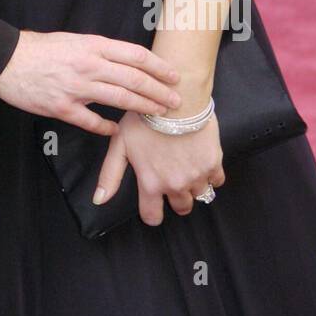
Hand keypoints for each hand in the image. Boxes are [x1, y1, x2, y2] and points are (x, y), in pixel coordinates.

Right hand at [0, 30, 181, 134]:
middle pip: (134, 79)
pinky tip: (118, 131)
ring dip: (143, 107)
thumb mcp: (73, 40)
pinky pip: (92, 121)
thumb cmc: (40, 48)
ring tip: (159, 114)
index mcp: (92, 45)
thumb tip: (124, 61)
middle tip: (176, 101)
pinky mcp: (62, 108)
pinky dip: (108, 128)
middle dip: (159, 91)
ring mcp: (76, 88)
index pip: (135, 55)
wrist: (7, 60)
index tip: (174, 76)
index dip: (159, 67)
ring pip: (119, 99)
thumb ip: (98, 51)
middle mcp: (88, 65)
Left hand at [94, 110, 224, 224]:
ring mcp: (197, 176)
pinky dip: (210, 175)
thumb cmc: (145, 118)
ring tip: (185, 164)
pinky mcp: (214, 164)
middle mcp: (176, 185)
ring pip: (198, 195)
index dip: (153, 212)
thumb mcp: (120, 144)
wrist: (176, 98)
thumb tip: (99, 200)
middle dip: (177, 198)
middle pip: (181, 208)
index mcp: (152, 183)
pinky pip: (216, 181)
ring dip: (193, 185)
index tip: (155, 202)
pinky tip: (201, 160)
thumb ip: (110, 174)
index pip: (153, 217)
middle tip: (173, 177)